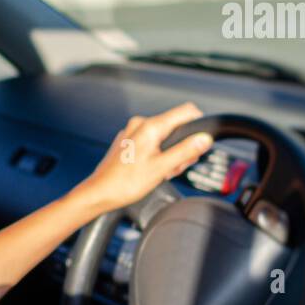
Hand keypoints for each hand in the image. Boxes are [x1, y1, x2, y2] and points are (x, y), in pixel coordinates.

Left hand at [75, 102, 213, 214]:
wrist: (99, 192)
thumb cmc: (124, 182)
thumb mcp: (162, 168)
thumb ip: (186, 151)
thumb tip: (205, 138)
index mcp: (150, 126)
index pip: (186, 111)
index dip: (198, 125)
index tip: (200, 141)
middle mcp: (140, 124)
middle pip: (176, 127)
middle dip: (181, 147)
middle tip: (174, 167)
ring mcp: (132, 132)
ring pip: (163, 136)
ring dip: (169, 154)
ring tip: (160, 171)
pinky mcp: (128, 141)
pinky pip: (150, 142)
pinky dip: (156, 155)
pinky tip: (150, 170)